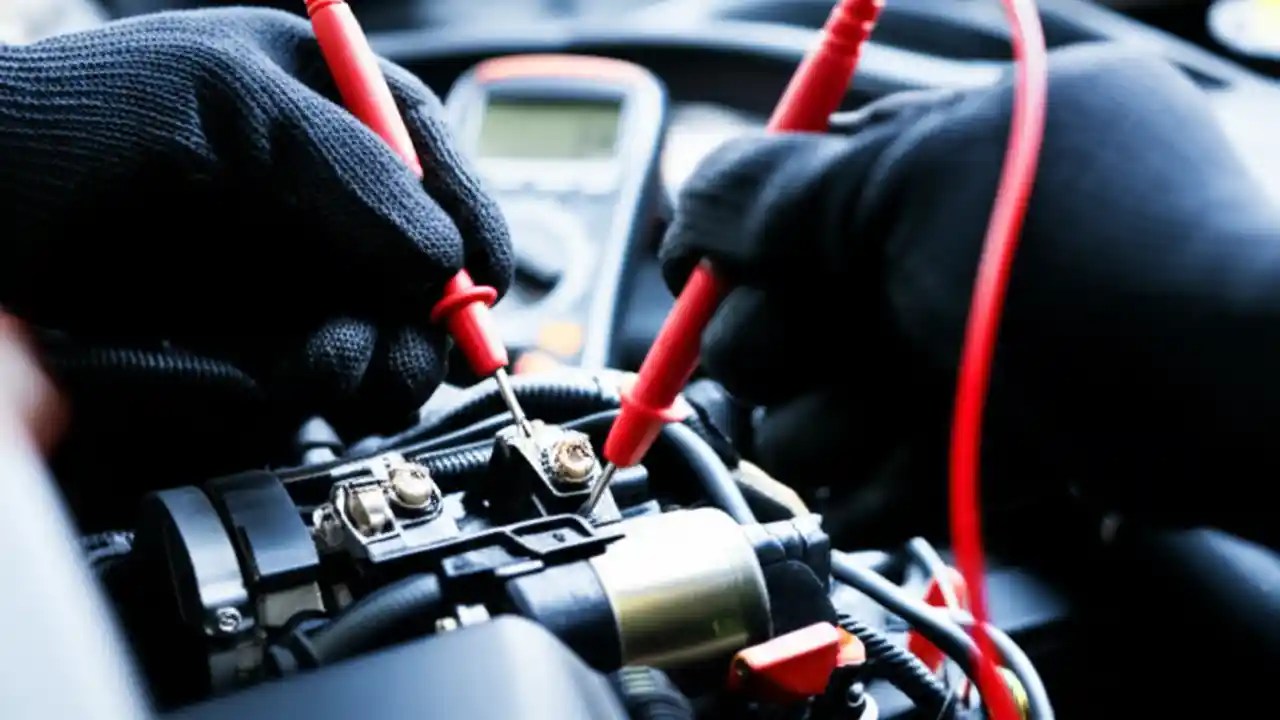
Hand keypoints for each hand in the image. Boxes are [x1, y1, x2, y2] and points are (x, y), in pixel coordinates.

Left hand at [0, 9, 511, 474]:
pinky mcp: (252, 342)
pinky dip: (312, 393)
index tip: (479, 283)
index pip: (436, 162)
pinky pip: (320, 380)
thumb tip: (442, 261)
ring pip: (384, 334)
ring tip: (322, 362)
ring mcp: (286, 272)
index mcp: (320, 104)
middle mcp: (315, 193)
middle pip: (425, 265)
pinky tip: (271, 376)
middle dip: (422, 316)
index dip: (471, 224)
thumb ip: (352, 172)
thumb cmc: (62, 126)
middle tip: (396, 348)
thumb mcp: (225, 104)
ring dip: (373, 363)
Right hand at [660, 45, 1279, 535]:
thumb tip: (684, 209)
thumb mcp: (909, 192)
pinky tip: (928, 470)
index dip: (729, 249)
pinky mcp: (969, 439)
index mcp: (932, 160)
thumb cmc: (1104, 267)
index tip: (701, 288)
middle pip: (781, 315)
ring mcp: (955, 352)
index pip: (785, 194)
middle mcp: (938, 253)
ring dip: (833, 427)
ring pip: (816, 411)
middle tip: (800, 355)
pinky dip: (889, 484)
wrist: (1236, 404)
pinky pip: (877, 474)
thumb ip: (774, 192)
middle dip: (773, 349)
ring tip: (896, 418)